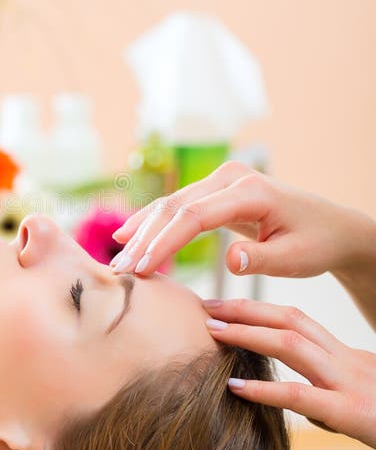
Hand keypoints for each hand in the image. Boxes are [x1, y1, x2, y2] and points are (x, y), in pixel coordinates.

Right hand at [110, 161, 371, 280]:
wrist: (331, 227)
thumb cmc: (315, 243)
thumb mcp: (296, 259)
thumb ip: (262, 260)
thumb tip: (230, 261)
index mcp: (250, 192)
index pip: (194, 217)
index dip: (165, 243)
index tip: (143, 270)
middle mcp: (231, 178)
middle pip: (175, 207)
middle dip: (145, 239)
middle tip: (120, 271)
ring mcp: (221, 180)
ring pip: (171, 205)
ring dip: (143, 232)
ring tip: (119, 259)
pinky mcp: (216, 191)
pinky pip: (178, 206)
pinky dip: (153, 223)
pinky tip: (128, 236)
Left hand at [203, 298, 375, 449]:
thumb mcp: (362, 401)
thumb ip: (331, 395)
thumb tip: (302, 401)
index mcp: (348, 358)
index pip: (299, 320)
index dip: (260, 309)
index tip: (225, 306)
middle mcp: (348, 362)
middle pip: (291, 320)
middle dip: (245, 309)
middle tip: (205, 306)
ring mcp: (351, 384)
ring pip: (292, 345)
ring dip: (247, 334)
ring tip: (212, 333)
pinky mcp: (353, 413)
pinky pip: (302, 396)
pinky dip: (265, 390)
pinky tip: (235, 387)